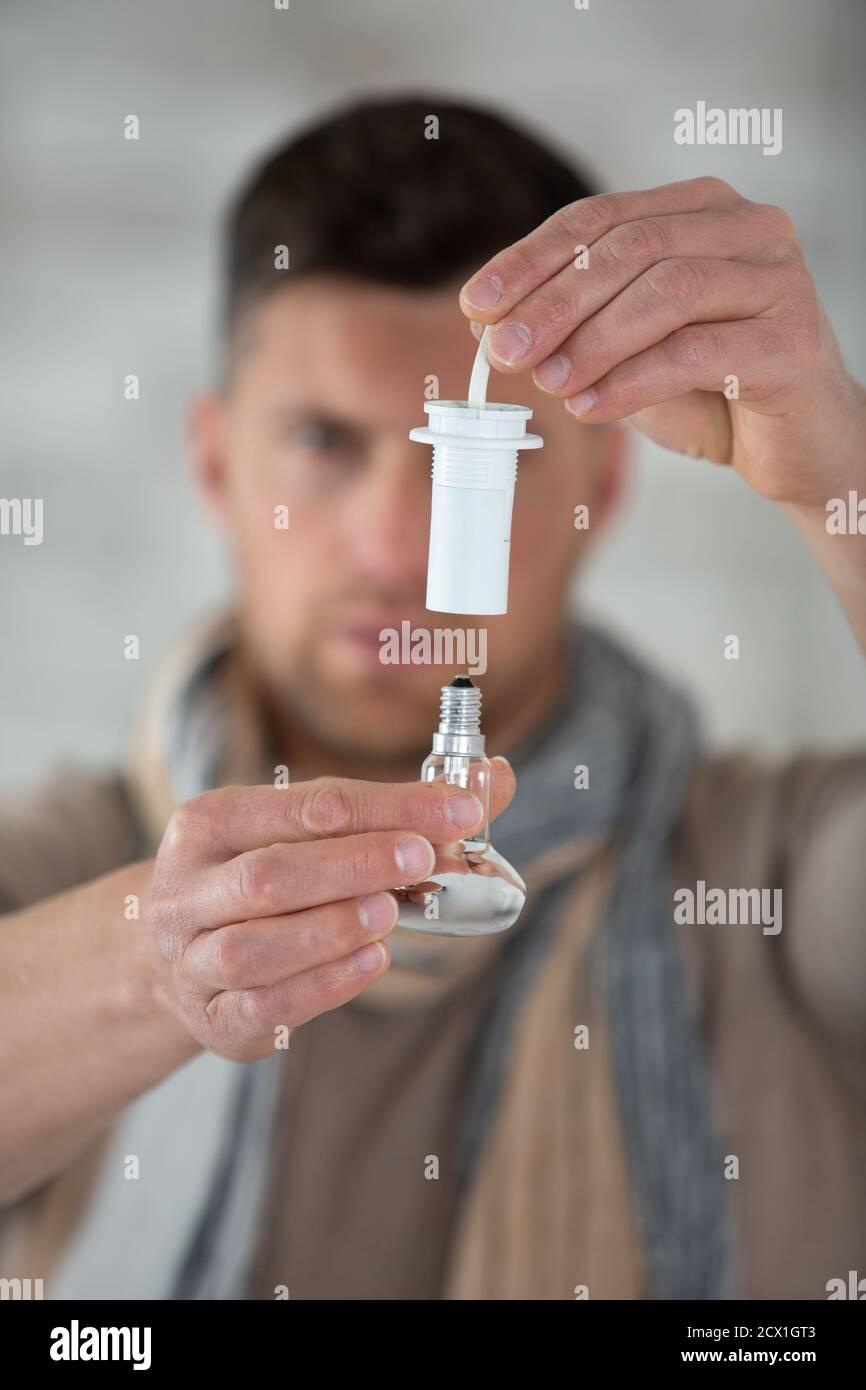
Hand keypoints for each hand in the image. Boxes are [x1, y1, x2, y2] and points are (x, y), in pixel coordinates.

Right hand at [145, 764, 514, 1060]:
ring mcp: (191, 959)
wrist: (177, 953)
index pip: (308, 806)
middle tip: (424, 859)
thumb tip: (492, 777)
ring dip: (333, 928)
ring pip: (255, 947)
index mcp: (211, 823)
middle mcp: (188, 889)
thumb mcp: (312, 832)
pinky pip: (265, 1005)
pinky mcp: (213, 1017)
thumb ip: (399, 808)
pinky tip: (373, 962)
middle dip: (355, 864)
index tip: (459, 812)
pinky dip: (324, 985)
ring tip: (392, 912)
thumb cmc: (265, 876)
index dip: (390, 807)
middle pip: (270, 875)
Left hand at [460, 176, 865, 507]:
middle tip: (501, 351)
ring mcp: (778, 278)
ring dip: (592, 340)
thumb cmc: (714, 391)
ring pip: (665, 291)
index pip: (600, 218)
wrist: (799, 446)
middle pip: (629, 248)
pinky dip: (632, 382)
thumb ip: (570, 327)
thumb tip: (484, 320)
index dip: (530, 258)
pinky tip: (591, 410)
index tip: (477, 304)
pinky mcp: (791, 339)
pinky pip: (695, 351)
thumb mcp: (626, 351)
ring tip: (548, 384)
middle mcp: (747, 227)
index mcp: (701, 209)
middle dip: (553, 302)